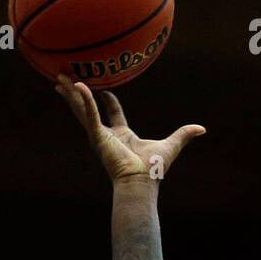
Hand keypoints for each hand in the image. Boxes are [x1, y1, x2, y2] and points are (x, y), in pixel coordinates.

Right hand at [56, 75, 204, 185]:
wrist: (142, 183)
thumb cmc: (153, 169)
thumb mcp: (172, 145)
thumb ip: (184, 135)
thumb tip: (202, 129)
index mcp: (121, 135)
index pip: (111, 113)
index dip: (108, 100)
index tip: (104, 89)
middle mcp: (106, 135)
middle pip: (88, 109)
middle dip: (76, 95)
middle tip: (65, 80)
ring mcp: (99, 136)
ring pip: (81, 109)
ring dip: (70, 93)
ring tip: (58, 77)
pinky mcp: (97, 137)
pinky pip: (89, 114)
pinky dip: (83, 100)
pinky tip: (77, 86)